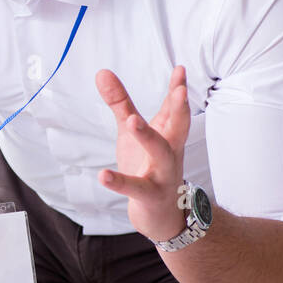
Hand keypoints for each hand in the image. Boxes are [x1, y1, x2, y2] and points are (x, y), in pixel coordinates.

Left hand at [95, 65, 190, 242]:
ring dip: (148, 137)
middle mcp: (170, 152)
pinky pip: (135, 188)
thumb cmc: (148, 166)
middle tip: (180, 90)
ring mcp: (163, 174)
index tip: (180, 68)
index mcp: (168, 135)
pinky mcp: (150, 194)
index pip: (175, 109)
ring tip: (132, 122)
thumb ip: (120, 103)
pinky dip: (119, 182)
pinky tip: (102, 175)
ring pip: (160, 154)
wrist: (162, 214)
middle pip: (179, 128)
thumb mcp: (132, 132)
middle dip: (180, 109)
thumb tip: (102, 72)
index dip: (178, 89)